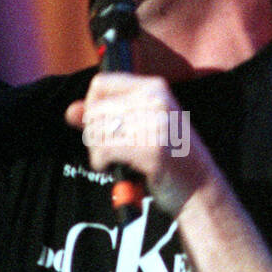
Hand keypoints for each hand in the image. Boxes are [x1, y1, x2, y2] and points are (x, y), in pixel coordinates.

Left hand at [64, 73, 215, 216]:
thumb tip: (71, 111)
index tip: (101, 127)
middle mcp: (156, 100)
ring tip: (114, 159)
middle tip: (110, 150)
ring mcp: (156, 123)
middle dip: (93, 134)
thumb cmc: (169, 158)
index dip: (92, 106)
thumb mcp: (140, 128)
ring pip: (96, 130)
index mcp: (155, 88)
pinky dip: (101, 162)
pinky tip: (115, 167)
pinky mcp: (152, 149)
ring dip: (97, 151)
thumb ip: (105, 116)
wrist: (200, 188)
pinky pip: (104, 150)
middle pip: (95, 110)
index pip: (101, 84)